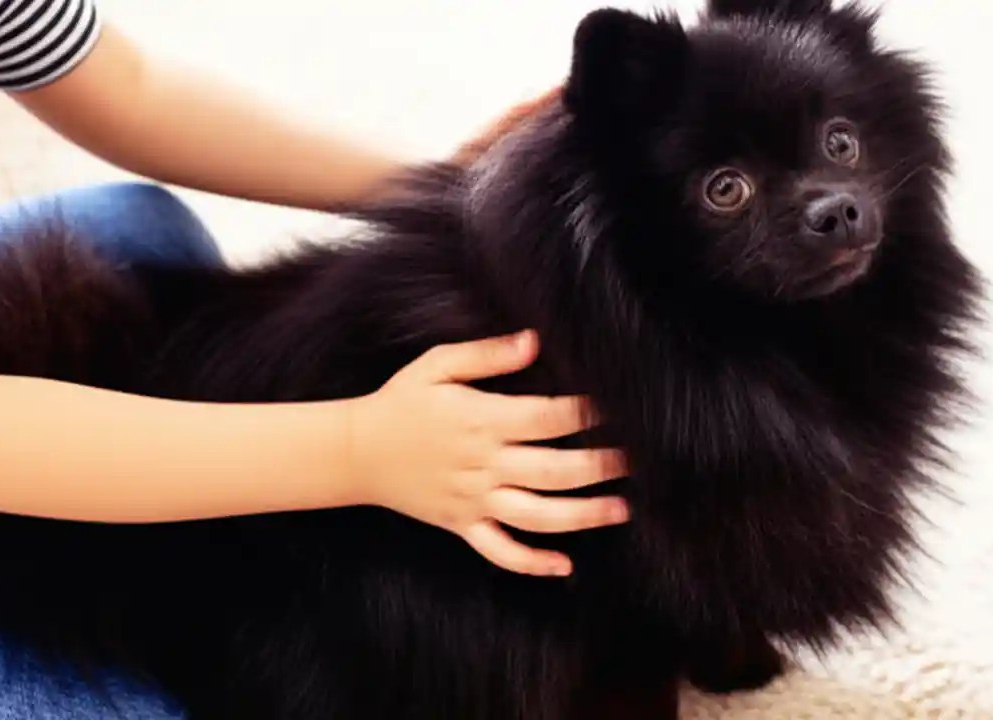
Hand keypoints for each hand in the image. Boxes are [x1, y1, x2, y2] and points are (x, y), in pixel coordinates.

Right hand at [351, 330, 629, 576]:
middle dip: (601, 465)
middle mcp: (483, 464)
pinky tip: (564, 566)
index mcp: (481, 420)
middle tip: (638, 460)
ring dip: (583, 515)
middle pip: (554, 469)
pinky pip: (499, 552)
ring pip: (538, 515)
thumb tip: (533, 340)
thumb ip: (487, 354)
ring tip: (622, 509)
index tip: (620, 407)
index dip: (587, 413)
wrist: (354, 451)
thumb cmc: (400, 402)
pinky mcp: (462, 525)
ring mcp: (474, 500)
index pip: (548, 417)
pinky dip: (531, 563)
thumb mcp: (437, 365)